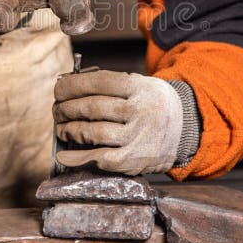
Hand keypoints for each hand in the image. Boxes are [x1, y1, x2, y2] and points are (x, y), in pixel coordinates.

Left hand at [53, 70, 183, 174]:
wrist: (185, 128)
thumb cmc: (151, 103)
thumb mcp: (140, 84)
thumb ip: (110, 85)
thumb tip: (69, 89)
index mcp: (139, 87)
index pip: (98, 82)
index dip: (73, 85)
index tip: (58, 89)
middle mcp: (139, 111)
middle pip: (92, 107)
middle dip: (67, 109)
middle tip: (57, 110)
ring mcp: (137, 136)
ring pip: (93, 132)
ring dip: (70, 131)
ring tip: (62, 129)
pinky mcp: (134, 160)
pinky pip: (100, 158)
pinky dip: (78, 158)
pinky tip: (64, 156)